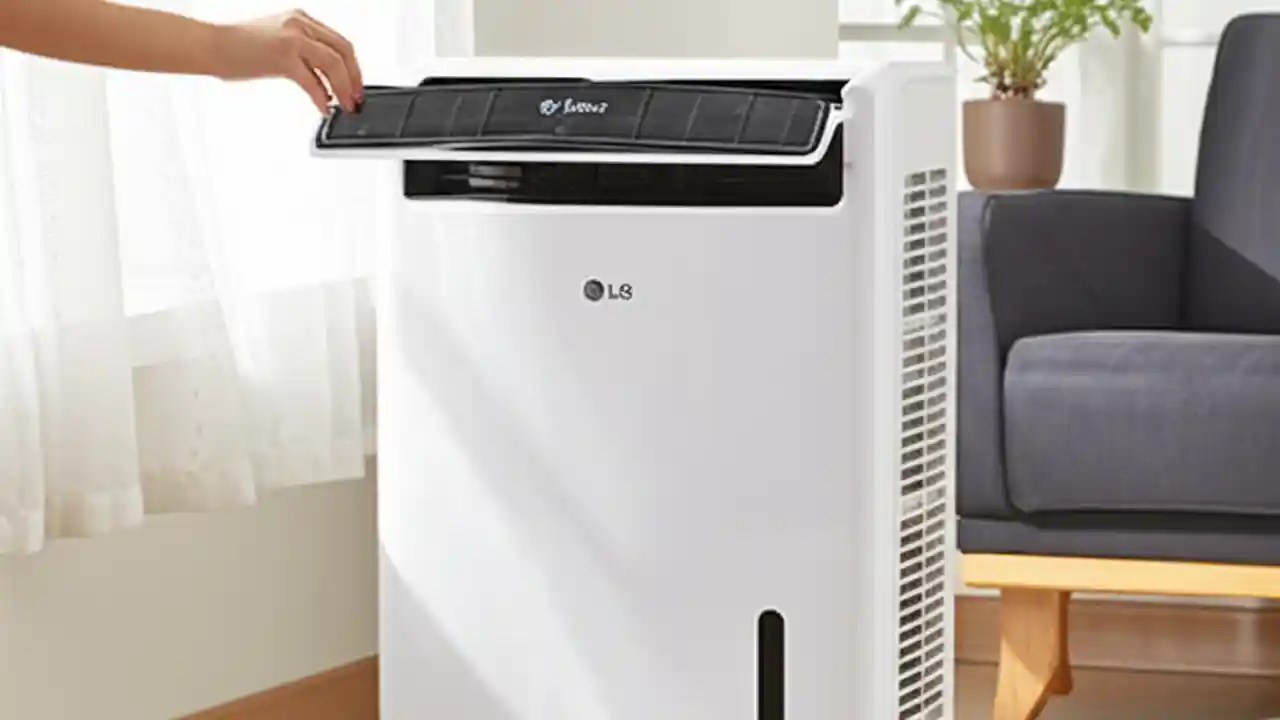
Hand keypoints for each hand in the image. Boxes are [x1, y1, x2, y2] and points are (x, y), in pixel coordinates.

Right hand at [213, 10, 362, 112]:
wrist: (210, 45)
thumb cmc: (237, 47)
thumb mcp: (277, 43)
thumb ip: (302, 55)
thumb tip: (323, 80)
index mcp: (300, 19)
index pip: (339, 42)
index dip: (353, 66)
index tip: (356, 85)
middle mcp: (300, 23)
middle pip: (344, 51)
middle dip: (354, 78)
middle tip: (356, 99)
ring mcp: (292, 38)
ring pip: (333, 64)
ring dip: (344, 89)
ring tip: (345, 106)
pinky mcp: (283, 56)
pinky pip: (313, 81)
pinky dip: (322, 97)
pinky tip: (323, 108)